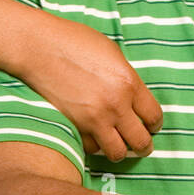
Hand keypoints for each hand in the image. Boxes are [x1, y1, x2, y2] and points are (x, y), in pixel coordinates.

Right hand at [11, 11, 162, 160]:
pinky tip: (93, 136)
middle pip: (141, 141)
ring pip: (117, 153)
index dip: (155, 124)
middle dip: (143, 145)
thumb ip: (126, 77)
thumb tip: (133, 96)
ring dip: (119, 150)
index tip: (151, 125)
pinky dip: (94, 145)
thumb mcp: (112, 53)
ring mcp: (94, 119)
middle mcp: (116, 105)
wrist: (38, 48)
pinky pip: (90, 148)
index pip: (154, 116)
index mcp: (129, 82)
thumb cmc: (74, 41)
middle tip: (141, 144)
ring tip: (117, 144)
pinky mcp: (73, 126)